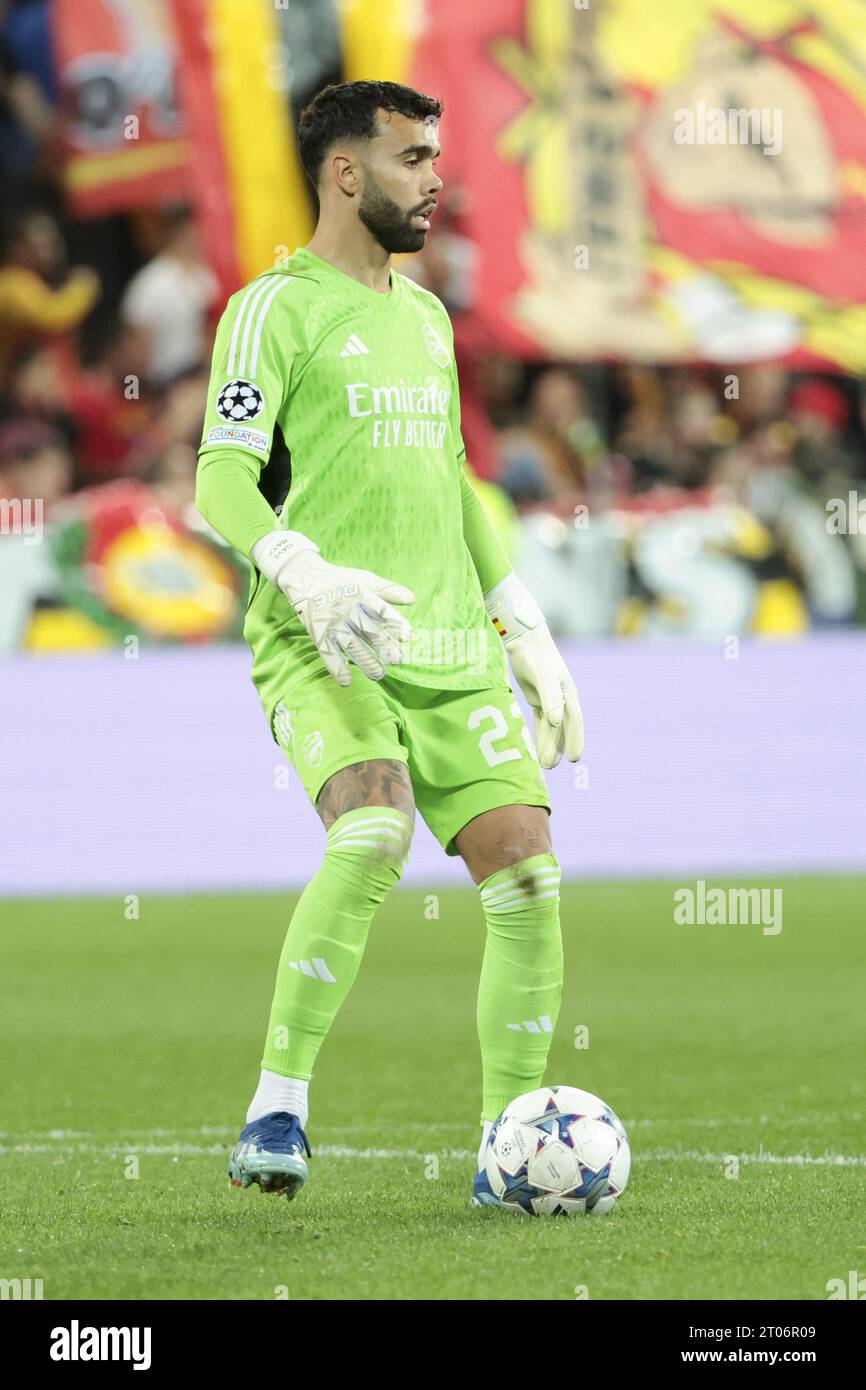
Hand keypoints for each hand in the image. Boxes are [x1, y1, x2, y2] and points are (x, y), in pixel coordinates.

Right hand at [252, 530, 414, 685]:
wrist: (304, 576)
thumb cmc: (341, 580)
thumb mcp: (364, 580)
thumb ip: (388, 590)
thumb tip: (413, 599)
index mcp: (360, 594)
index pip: (380, 609)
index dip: (394, 622)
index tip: (408, 635)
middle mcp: (346, 608)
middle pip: (367, 629)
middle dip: (383, 644)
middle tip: (397, 659)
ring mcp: (332, 622)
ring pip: (350, 644)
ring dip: (365, 660)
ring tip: (380, 674)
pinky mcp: (318, 633)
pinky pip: (327, 652)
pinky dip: (336, 667)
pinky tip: (346, 681)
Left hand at [484, 572, 583, 768]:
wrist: (522, 638)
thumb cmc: (534, 655)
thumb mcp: (541, 676)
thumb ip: (550, 698)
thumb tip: (557, 722)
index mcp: (568, 692)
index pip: (574, 720)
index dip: (574, 739)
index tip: (573, 758)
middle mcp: (562, 696)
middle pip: (563, 728)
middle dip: (558, 747)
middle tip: (550, 767)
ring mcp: (550, 697)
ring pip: (551, 726)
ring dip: (548, 744)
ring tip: (543, 765)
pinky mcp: (538, 696)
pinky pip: (541, 720)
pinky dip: (540, 734)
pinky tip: (536, 747)